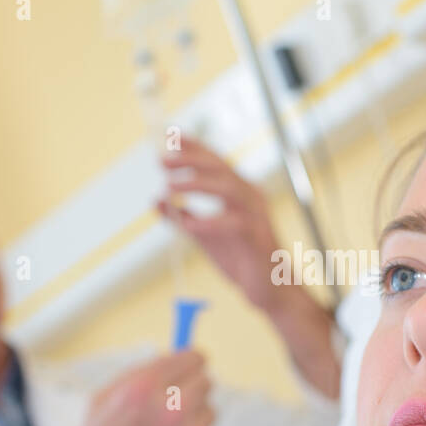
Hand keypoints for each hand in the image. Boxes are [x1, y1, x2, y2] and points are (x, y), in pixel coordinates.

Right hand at [40, 350, 213, 425]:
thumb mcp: (102, 403)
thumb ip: (138, 375)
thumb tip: (175, 357)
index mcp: (142, 389)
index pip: (193, 357)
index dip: (191, 361)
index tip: (190, 366)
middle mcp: (170, 411)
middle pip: (207, 381)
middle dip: (192, 388)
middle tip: (177, 401)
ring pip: (210, 412)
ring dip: (194, 419)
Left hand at [155, 136, 281, 312]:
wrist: (269, 290)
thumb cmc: (241, 259)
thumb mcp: (205, 236)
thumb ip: (183, 217)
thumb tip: (155, 200)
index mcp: (240, 192)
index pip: (216, 162)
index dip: (194, 147)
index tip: (169, 136)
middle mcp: (251, 197)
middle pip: (221, 168)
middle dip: (191, 160)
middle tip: (162, 160)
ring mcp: (257, 216)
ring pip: (229, 189)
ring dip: (198, 184)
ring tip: (170, 186)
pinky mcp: (258, 239)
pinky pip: (235, 224)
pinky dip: (211, 222)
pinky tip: (188, 226)